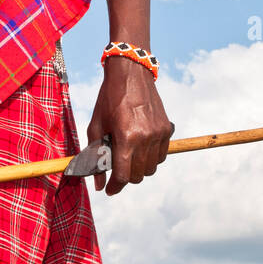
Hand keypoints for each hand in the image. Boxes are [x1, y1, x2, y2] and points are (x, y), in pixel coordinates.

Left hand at [86, 55, 174, 194]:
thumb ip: (95, 156)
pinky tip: (140, 147)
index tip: (109, 190)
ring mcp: (159, 134)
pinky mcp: (166, 129)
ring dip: (139, 168)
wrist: (131, 73)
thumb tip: (98, 184)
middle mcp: (146, 138)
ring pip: (151, 168)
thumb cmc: (108, 99)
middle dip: (125, 177)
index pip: (123, 176)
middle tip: (116, 168)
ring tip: (128, 155)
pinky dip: (151, 158)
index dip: (115, 187)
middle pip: (138, 175)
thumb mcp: (96, 126)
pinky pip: (161, 156)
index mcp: (126, 137)